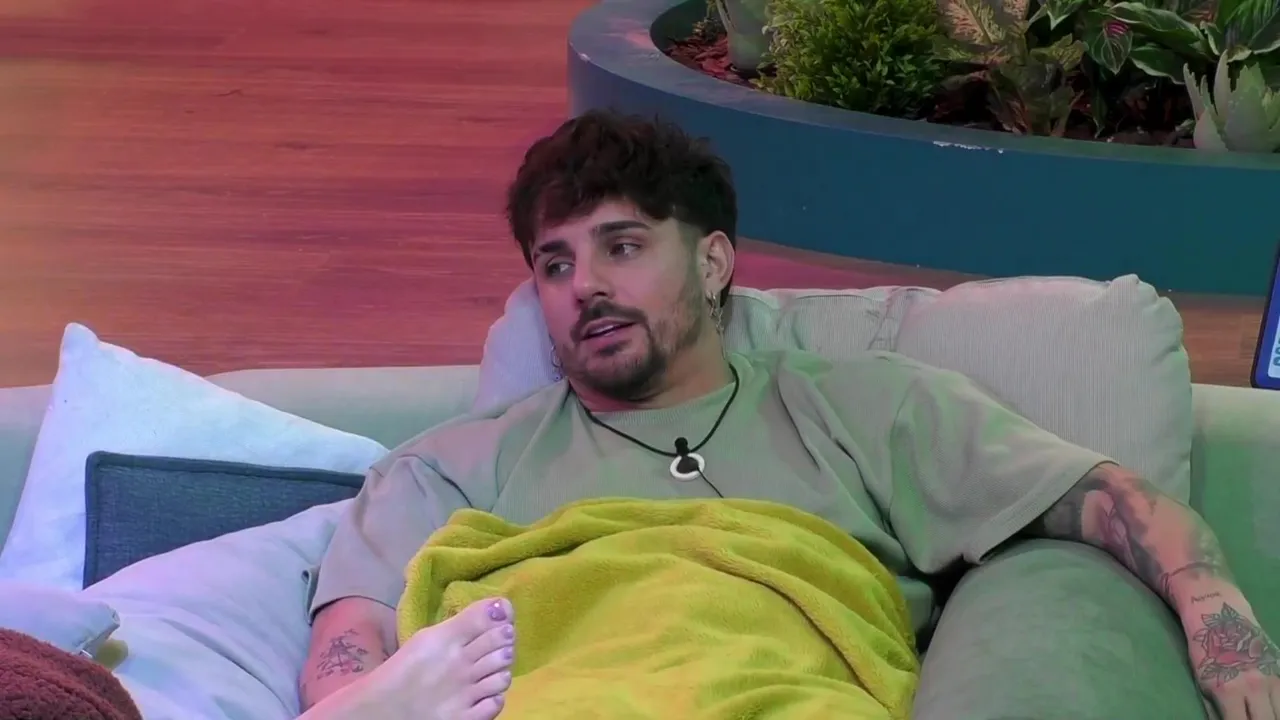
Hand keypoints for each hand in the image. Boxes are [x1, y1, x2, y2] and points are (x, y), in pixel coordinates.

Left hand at [1189, 602, 1279, 718]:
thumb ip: (1215, 710)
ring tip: (1262, 715)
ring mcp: (1273, 678)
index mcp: (1227, 691)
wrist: (1219, 612)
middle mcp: (1254, 686)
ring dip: (1273, 717)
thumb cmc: (1205, 649)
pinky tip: (1274, 709)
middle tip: (1251, 719)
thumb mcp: (1202, 682)